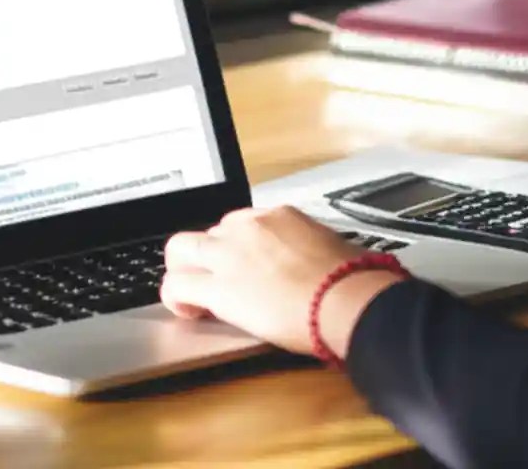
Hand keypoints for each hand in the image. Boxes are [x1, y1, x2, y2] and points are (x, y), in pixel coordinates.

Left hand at [161, 206, 405, 357]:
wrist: (345, 299)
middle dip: (205, 255)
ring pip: (181, 249)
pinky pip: (177, 285)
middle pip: (208, 232)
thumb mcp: (333, 249)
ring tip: (190, 294)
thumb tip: (317, 263)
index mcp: (279, 216)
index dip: (238, 248)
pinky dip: (175, 298)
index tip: (244, 265)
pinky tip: (187, 311)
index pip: (242, 224)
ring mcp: (228, 254)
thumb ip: (312, 251)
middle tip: (210, 276)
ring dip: (182, 270)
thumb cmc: (351, 280)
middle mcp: (248, 227)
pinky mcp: (217, 287)